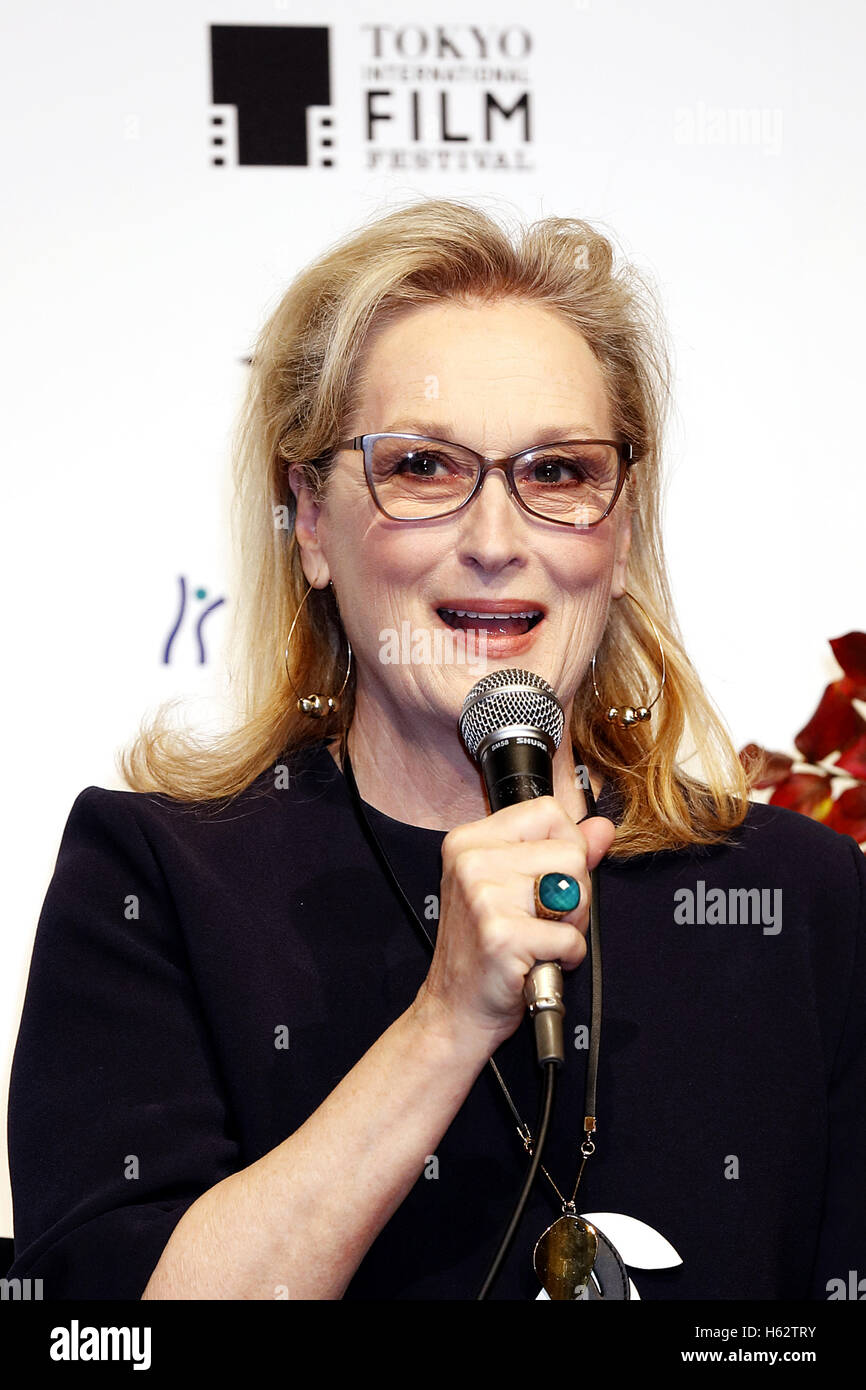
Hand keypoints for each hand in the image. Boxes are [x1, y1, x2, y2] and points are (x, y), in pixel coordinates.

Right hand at [413, 797, 615, 1054]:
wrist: (455, 1009)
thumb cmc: (485, 949)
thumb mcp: (516, 888)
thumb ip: (560, 852)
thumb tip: (603, 827)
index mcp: (471, 840)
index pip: (549, 812)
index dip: (569, 846)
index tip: (552, 877)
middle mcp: (471, 860)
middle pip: (571, 853)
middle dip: (575, 892)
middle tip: (544, 919)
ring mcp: (483, 896)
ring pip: (575, 893)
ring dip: (571, 925)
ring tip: (540, 939)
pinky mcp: (501, 934)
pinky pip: (570, 936)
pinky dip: (568, 955)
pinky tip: (540, 961)